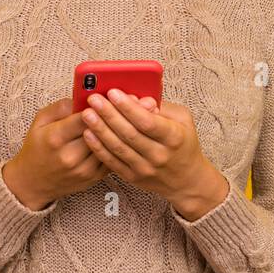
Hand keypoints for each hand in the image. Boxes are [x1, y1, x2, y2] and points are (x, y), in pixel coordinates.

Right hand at [2, 97, 118, 210]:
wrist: (32, 183)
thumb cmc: (36, 148)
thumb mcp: (39, 122)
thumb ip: (59, 107)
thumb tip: (81, 98)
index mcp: (55, 138)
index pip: (84, 117)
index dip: (96, 106)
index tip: (102, 98)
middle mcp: (70, 156)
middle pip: (99, 131)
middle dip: (108, 117)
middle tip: (118, 104)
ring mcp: (83, 170)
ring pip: (108, 145)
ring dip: (115, 131)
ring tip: (120, 119)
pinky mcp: (92, 179)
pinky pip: (111, 158)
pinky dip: (115, 147)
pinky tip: (117, 137)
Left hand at [78, 88, 229, 220]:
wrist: (186, 180)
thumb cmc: (184, 143)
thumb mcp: (183, 120)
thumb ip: (162, 107)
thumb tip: (138, 99)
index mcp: (174, 138)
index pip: (147, 121)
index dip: (128, 107)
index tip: (113, 92)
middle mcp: (159, 155)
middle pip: (129, 133)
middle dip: (109, 114)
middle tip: (93, 99)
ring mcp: (145, 168)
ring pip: (118, 147)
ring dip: (100, 129)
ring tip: (87, 113)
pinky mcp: (133, 177)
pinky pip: (112, 162)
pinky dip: (99, 147)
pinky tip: (88, 133)